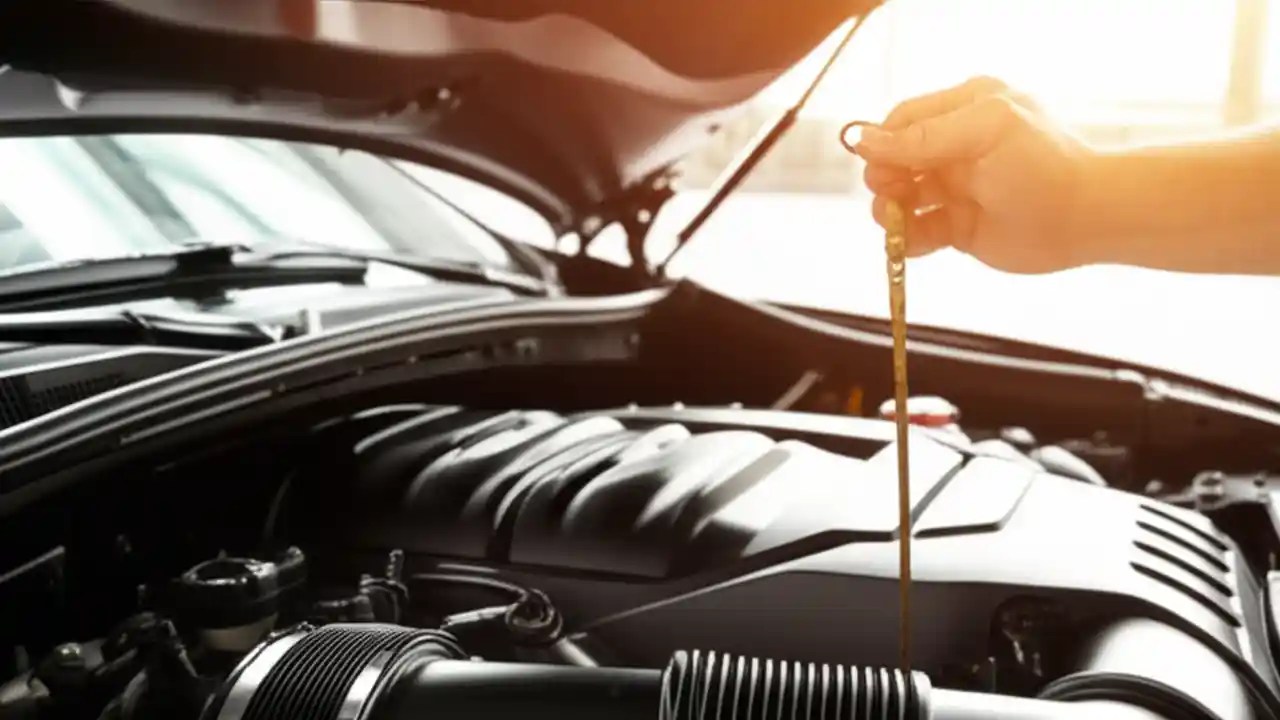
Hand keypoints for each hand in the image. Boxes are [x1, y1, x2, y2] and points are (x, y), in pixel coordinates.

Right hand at [855, 77, 1095, 272]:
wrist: (1085, 219)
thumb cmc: (1041, 165)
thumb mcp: (982, 134)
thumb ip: (922, 138)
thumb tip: (862, 138)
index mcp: (964, 109)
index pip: (904, 120)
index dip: (882, 142)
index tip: (872, 165)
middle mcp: (956, 146)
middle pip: (896, 159)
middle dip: (884, 178)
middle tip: (888, 195)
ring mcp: (956, 187)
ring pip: (901, 197)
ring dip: (890, 210)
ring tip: (894, 220)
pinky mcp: (958, 226)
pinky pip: (918, 231)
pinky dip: (907, 238)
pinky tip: (907, 243)